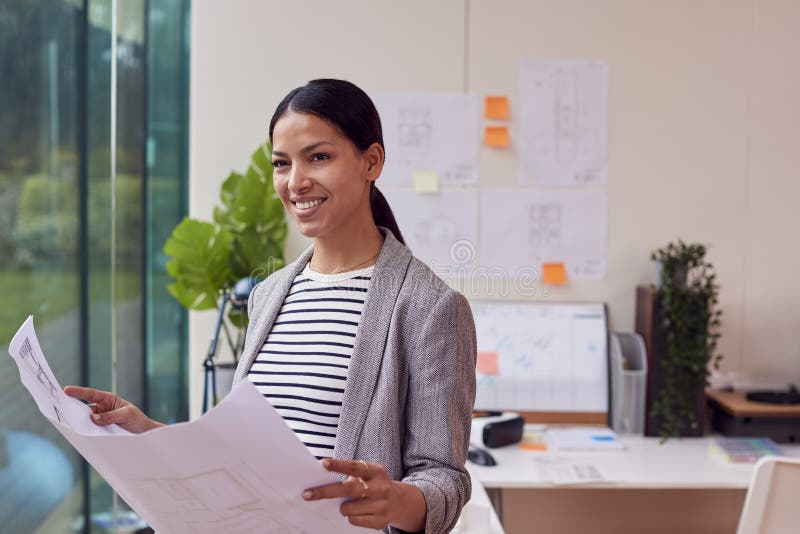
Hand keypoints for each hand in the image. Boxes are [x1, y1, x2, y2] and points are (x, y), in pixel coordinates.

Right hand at [63, 386, 162, 433]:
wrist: (144, 433)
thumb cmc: (137, 419)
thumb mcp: (126, 415)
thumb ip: (111, 416)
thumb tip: (92, 418)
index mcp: (108, 399)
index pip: (91, 394)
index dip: (78, 392)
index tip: (66, 390)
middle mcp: (102, 408)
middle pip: (84, 407)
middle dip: (72, 406)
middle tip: (59, 407)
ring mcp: (100, 420)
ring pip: (85, 419)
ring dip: (77, 421)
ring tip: (66, 423)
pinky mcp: (100, 431)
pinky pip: (90, 430)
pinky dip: (84, 431)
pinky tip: (78, 433)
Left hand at [302, 458, 424, 530]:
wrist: (399, 502)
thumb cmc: (373, 484)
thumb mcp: (367, 474)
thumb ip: (351, 475)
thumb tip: (323, 479)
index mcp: (376, 471)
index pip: (355, 466)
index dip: (339, 465)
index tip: (323, 464)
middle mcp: (380, 488)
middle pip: (347, 490)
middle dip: (325, 492)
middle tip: (307, 495)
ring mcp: (381, 505)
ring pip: (347, 509)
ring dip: (342, 507)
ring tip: (350, 503)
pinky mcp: (380, 521)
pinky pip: (353, 521)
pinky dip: (351, 517)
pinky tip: (359, 512)